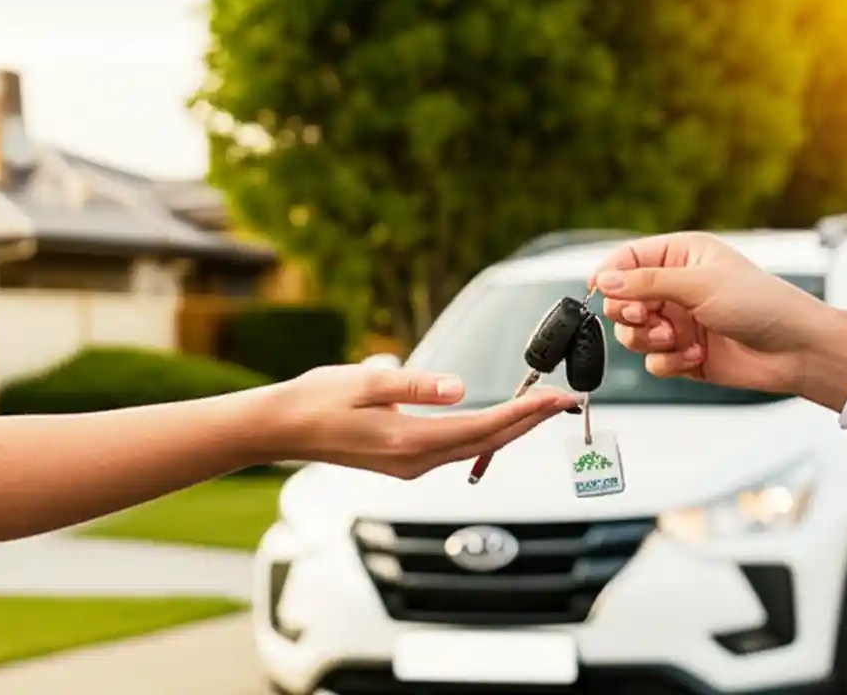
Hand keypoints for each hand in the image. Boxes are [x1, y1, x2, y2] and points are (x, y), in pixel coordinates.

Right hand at [254, 365, 576, 478]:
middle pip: (487, 442)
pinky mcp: (404, 461)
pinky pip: (457, 448)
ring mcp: (410, 466)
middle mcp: (416, 461)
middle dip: (530, 422)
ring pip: (475, 447)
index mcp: (409, 442)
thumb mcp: (366, 381)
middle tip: (566, 401)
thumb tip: (461, 387)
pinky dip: (486, 433)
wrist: (281, 428)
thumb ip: (416, 384)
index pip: (482, 427)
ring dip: (511, 428)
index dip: (524, 412)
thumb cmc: (317, 400)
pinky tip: (500, 420)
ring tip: (543, 408)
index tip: (556, 398)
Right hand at [590, 232, 846, 409]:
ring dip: (650, 339)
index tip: (599, 289)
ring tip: (676, 339)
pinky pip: (653, 361)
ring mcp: (678, 322)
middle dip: (631, 313)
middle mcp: (676, 288)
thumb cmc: (762, 305)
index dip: (610, 274)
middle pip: (623, 300)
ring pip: (633, 334)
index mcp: (681, 257)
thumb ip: (647, 282)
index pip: (628, 259)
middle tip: (648, 317)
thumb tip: (604, 280)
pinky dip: (670, 361)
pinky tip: (698, 355)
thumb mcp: (700, 284)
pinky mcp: (683, 354)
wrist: (796, 350)